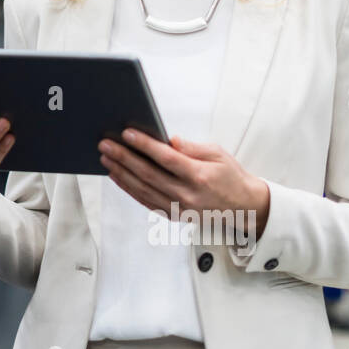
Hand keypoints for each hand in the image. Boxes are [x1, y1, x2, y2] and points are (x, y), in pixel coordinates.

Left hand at [97, 129, 269, 245]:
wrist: (243, 207)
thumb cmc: (230, 175)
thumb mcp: (217, 154)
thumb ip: (191, 148)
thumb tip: (168, 140)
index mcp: (200, 176)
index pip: (166, 158)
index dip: (145, 145)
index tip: (126, 133)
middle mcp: (187, 195)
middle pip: (149, 174)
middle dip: (124, 157)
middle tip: (105, 144)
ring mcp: (179, 208)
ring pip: (143, 189)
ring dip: (121, 173)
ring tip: (105, 158)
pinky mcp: (174, 215)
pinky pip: (146, 201)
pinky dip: (129, 188)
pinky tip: (117, 175)